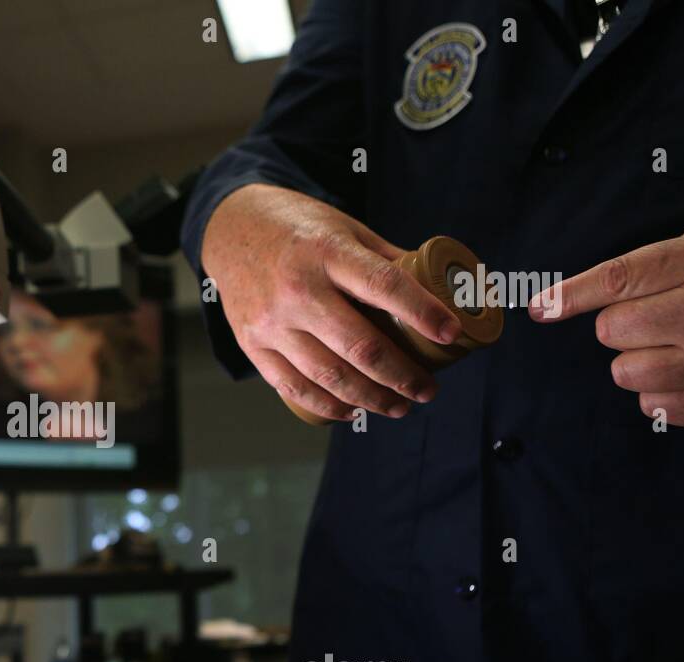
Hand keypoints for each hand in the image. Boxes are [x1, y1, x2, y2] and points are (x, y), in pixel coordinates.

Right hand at [201, 184, 461, 420]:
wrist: (232, 229)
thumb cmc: (300, 228)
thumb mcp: (347, 229)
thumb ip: (385, 263)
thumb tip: (438, 293)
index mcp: (328, 253)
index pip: (383, 286)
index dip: (422, 312)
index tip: (451, 332)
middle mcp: (297, 290)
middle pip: (359, 346)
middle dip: (401, 376)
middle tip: (428, 390)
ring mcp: (271, 322)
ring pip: (329, 375)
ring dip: (371, 399)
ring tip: (399, 406)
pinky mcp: (253, 344)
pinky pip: (294, 386)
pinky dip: (327, 406)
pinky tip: (353, 411)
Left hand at [528, 225, 683, 426]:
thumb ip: (662, 265)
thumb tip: (595, 292)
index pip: (618, 279)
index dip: (571, 295)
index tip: (540, 308)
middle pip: (613, 331)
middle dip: (618, 325)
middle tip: (650, 317)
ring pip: (627, 372)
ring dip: (636, 361)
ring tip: (671, 344)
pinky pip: (655, 406)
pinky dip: (657, 394)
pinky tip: (682, 372)